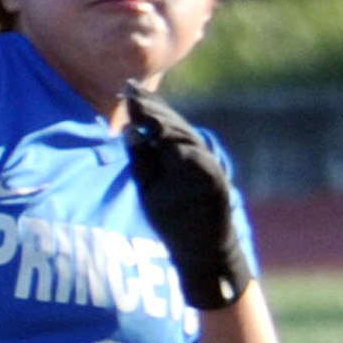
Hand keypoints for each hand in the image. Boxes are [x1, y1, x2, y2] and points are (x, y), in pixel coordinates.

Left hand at [122, 86, 250, 310]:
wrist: (202, 251)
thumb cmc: (174, 219)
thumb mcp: (151, 186)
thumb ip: (142, 159)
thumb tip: (128, 129)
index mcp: (180, 155)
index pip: (162, 125)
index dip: (145, 108)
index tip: (126, 90)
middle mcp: (198, 157)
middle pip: (173, 128)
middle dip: (152, 110)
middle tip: (130, 92)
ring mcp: (208, 170)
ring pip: (186, 142)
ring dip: (166, 125)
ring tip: (144, 110)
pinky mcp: (216, 185)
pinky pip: (200, 166)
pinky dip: (186, 153)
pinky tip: (168, 142)